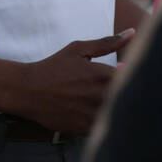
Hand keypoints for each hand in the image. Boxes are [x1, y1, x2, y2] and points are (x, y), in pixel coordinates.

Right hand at [13, 30, 134, 134]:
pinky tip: (93, 113)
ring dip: (116, 109)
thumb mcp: (79, 50)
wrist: (27, 90)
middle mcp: (99, 96)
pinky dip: (104, 123)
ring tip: (102, 102)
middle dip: (127, 93)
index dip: (132, 77)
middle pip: (127, 98)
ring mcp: (92, 114)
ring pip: (116, 115)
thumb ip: (108, 42)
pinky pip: (103, 128)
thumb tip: (133, 32)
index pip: (133, 78)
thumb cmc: (54, 67)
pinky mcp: (83, 129)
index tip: (123, 74)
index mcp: (102, 75)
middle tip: (115, 90)